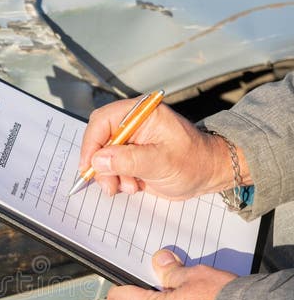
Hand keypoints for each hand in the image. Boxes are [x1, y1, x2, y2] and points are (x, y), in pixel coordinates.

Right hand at [79, 98, 242, 199]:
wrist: (209, 174)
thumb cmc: (194, 162)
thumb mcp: (162, 162)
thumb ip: (129, 160)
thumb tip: (98, 160)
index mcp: (141, 113)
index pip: (103, 121)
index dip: (91, 144)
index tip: (89, 166)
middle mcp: (133, 123)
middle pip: (99, 140)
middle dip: (101, 165)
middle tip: (109, 185)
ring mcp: (131, 141)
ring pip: (103, 157)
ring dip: (110, 176)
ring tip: (130, 186)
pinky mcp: (131, 157)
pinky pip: (112, 168)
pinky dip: (117, 180)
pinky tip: (133, 185)